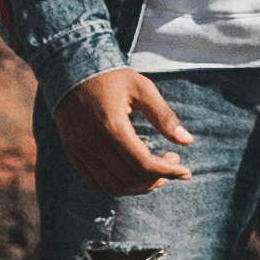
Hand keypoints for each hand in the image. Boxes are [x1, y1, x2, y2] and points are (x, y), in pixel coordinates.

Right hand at [68, 70, 193, 192]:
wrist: (72, 72)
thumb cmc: (112, 79)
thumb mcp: (142, 88)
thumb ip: (164, 116)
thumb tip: (187, 141)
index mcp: (112, 126)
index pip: (144, 164)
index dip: (168, 172)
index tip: (186, 172)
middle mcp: (93, 143)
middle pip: (131, 178)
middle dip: (158, 178)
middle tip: (172, 164)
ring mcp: (80, 151)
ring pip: (114, 186)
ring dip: (139, 187)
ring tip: (156, 173)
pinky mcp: (74, 154)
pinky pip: (97, 183)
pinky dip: (119, 187)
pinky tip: (134, 176)